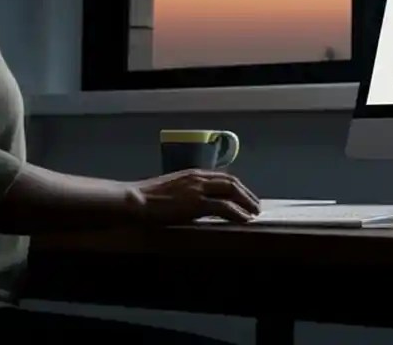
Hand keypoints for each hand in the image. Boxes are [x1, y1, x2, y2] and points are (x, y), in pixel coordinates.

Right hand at [132, 169, 260, 224]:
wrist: (137, 199)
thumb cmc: (149, 197)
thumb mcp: (173, 188)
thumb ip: (189, 191)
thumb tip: (200, 203)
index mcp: (194, 173)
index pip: (224, 177)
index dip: (238, 187)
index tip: (245, 196)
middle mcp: (200, 178)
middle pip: (232, 182)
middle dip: (246, 194)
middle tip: (255, 206)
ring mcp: (199, 189)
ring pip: (232, 192)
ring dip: (246, 203)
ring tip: (254, 214)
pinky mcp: (197, 203)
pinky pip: (224, 207)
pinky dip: (237, 213)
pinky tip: (244, 219)